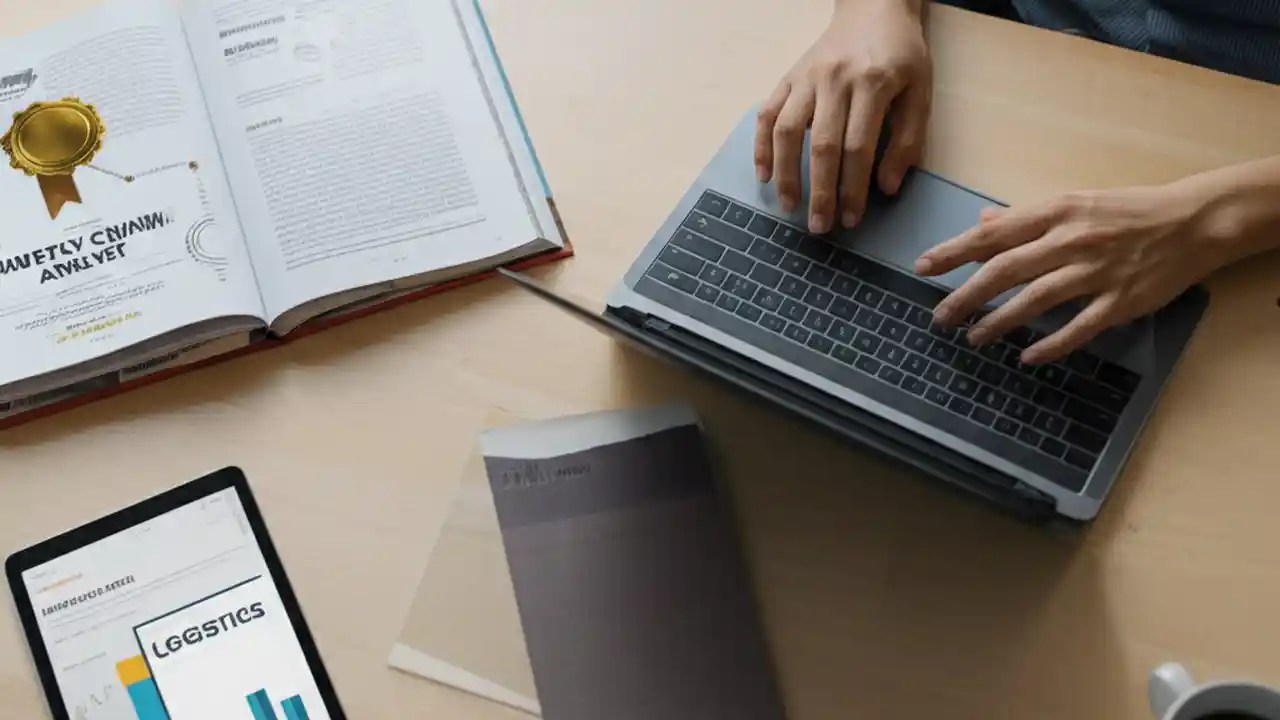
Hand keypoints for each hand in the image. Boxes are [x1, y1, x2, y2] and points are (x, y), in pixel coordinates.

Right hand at [755, 0, 930, 234]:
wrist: (874, 8)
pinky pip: (767, 114)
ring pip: (787, 132)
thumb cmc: (901, 54)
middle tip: (819, 226)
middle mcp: (834, 80)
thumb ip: (907, 139)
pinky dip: (761, 146)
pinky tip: (764, 174)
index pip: (858, 147)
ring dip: (786, 174)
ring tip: (788, 205)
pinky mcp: (788, 77)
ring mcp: (806, 78)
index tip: (851, 218)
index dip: (853, 188)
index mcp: (872, 84)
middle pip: (823, 145)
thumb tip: (886, 187)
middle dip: (820, 191)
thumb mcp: (921, 91)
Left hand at [915, 183, 1237, 364]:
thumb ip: (1025, 216)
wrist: (1194, 221)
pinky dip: (1052, 344)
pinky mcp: (1121, 300)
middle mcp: (1072, 240)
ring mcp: (1097, 272)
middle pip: (1005, 270)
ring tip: (973, 338)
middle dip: (966, 295)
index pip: (994, 234)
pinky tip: (1028, 357)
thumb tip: (982, 222)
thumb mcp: (1074, 202)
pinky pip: (1079, 327)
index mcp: (1057, 212)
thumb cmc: (1127, 210)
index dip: (954, 252)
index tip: (923, 267)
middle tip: (940, 317)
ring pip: (1035, 299)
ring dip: (999, 321)